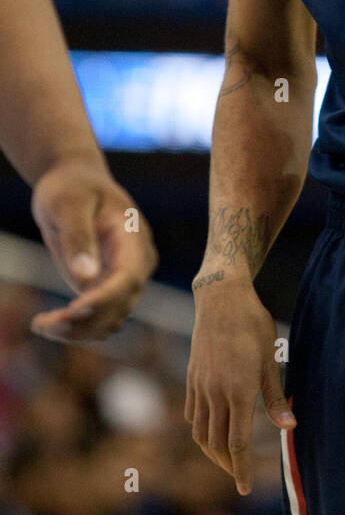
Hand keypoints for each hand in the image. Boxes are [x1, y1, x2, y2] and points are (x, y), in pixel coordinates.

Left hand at [29, 155, 156, 341]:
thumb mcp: (67, 203)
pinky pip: (98, 318)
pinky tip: (45, 323)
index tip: (73, 311)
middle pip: (121, 305)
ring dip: (79, 331)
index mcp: (133, 238)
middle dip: (85, 322)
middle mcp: (136, 263)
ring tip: (39, 325)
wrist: (74, 182)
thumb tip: (86, 278)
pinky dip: (75, 328)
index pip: (129, 277)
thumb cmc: (71, 186)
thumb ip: (77, 237)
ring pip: (111, 320)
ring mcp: (122, 278)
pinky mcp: (105, 288)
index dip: (106, 298)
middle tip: (42, 324)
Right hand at [185, 274, 295, 494]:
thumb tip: (290, 428)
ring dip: (213, 452)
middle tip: (240, 476)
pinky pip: (192, 414)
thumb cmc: (253, 326)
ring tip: (227, 460)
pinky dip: (201, 431)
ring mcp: (200, 386)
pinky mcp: (192, 378)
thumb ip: (276, 398)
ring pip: (201, 432)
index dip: (242, 469)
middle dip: (229, 465)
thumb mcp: (271, 360)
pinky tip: (211, 432)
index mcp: (239, 391)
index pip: (237, 443)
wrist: (221, 299)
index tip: (245, 489)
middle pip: (217, 444)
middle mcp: (215, 393)